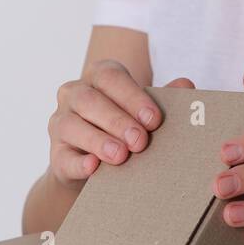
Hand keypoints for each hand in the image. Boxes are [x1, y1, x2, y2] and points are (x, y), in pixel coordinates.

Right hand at [47, 60, 193, 189]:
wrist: (97, 167)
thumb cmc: (125, 130)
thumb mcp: (143, 113)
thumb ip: (163, 99)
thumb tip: (187, 85)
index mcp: (98, 77)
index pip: (110, 77)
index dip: (132, 97)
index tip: (154, 119)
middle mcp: (74, 95)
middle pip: (90, 100)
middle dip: (117, 120)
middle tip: (140, 141)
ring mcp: (61, 124)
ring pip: (72, 126)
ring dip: (98, 140)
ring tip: (120, 156)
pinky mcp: (56, 155)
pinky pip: (64, 158)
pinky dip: (79, 163)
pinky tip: (93, 167)